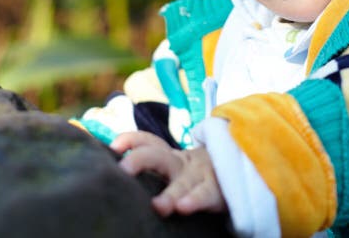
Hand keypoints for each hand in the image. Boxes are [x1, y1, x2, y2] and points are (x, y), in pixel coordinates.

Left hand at [111, 131, 226, 216]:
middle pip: (158, 156)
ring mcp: (198, 176)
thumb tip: (111, 168)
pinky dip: (194, 201)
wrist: (237, 171)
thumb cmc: (194, 176)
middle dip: (140, 159)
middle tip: (123, 169)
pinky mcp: (215, 191)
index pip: (148, 142)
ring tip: (159, 206)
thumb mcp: (174, 168)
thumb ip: (151, 169)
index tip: (114, 147)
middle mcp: (180, 163)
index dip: (131, 140)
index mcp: (168, 156)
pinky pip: (204, 196)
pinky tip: (183, 208)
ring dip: (170, 194)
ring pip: (181, 182)